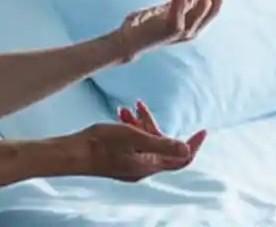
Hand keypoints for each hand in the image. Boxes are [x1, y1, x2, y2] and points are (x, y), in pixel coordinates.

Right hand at [74, 116, 196, 182]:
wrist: (72, 153)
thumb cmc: (101, 144)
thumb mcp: (134, 138)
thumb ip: (161, 143)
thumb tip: (187, 149)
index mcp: (149, 165)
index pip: (181, 159)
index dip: (194, 145)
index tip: (203, 130)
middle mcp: (142, 168)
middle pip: (162, 146)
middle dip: (155, 125)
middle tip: (142, 108)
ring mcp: (130, 164)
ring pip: (146, 141)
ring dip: (140, 123)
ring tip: (128, 108)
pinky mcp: (120, 159)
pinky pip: (133, 142)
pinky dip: (131, 127)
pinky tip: (121, 113)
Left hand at [114, 0, 228, 62]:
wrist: (127, 42)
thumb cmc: (146, 24)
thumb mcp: (169, 11)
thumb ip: (183, 5)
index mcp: (194, 25)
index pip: (215, 6)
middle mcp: (193, 30)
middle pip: (214, 6)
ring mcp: (184, 30)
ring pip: (203, 4)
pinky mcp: (172, 28)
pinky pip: (180, 3)